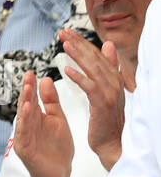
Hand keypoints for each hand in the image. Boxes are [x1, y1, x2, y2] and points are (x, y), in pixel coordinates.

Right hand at [12, 71, 72, 176]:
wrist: (59, 174)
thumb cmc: (58, 149)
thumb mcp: (58, 120)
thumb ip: (52, 102)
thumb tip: (46, 80)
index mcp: (37, 118)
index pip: (32, 99)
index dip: (31, 86)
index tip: (32, 72)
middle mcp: (28, 126)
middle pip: (26, 105)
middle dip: (26, 91)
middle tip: (28, 76)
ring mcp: (25, 137)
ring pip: (24, 117)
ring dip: (24, 103)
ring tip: (27, 89)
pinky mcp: (25, 149)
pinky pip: (24, 133)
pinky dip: (25, 121)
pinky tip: (28, 110)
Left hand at [60, 31, 125, 170]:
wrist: (114, 143)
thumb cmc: (108, 119)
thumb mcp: (108, 91)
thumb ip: (108, 69)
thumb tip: (108, 46)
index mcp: (114, 79)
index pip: (98, 56)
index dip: (83, 43)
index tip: (68, 33)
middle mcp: (114, 83)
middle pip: (95, 58)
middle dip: (79, 44)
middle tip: (62, 32)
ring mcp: (110, 93)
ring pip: (93, 69)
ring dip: (78, 56)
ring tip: (64, 44)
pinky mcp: (102, 104)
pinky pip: (90, 87)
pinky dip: (79, 77)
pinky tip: (66, 70)